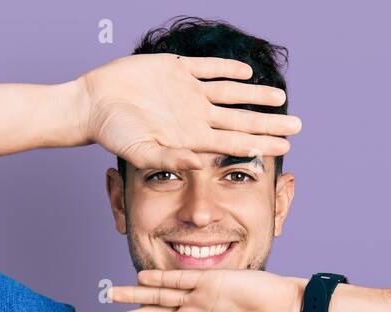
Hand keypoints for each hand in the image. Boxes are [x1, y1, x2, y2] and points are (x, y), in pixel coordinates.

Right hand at [75, 54, 301, 170]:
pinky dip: (227, 68)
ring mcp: (187, 92)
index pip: (235, 142)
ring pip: (231, 93)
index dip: (260, 143)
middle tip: (299, 126)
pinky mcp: (175, 69)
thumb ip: (170, 159)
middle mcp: (195, 116)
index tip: (285, 146)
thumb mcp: (141, 152)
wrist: (92, 105)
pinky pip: (207, 69)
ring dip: (256, 94)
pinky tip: (246, 71)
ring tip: (281, 97)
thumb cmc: (113, 134)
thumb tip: (200, 164)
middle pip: (241, 120)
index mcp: (191, 138)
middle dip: (270, 123)